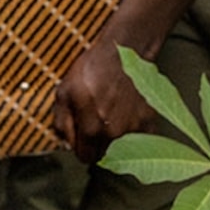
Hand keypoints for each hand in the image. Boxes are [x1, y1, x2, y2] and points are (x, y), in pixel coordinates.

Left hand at [52, 32, 157, 159]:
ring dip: (115, 138)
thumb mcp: (64, 91)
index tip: (81, 137)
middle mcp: (114, 134)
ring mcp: (134, 129)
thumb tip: (63, 139)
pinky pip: (138, 138)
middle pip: (103, 155)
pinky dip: (132, 131)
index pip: (85, 157)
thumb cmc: (93, 69)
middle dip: (96, 144)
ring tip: (111, 116)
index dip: (80, 147)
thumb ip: (61, 121)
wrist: (124, 52)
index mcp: (92, 129)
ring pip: (121, 148)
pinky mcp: (149, 122)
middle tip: (95, 124)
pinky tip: (125, 114)